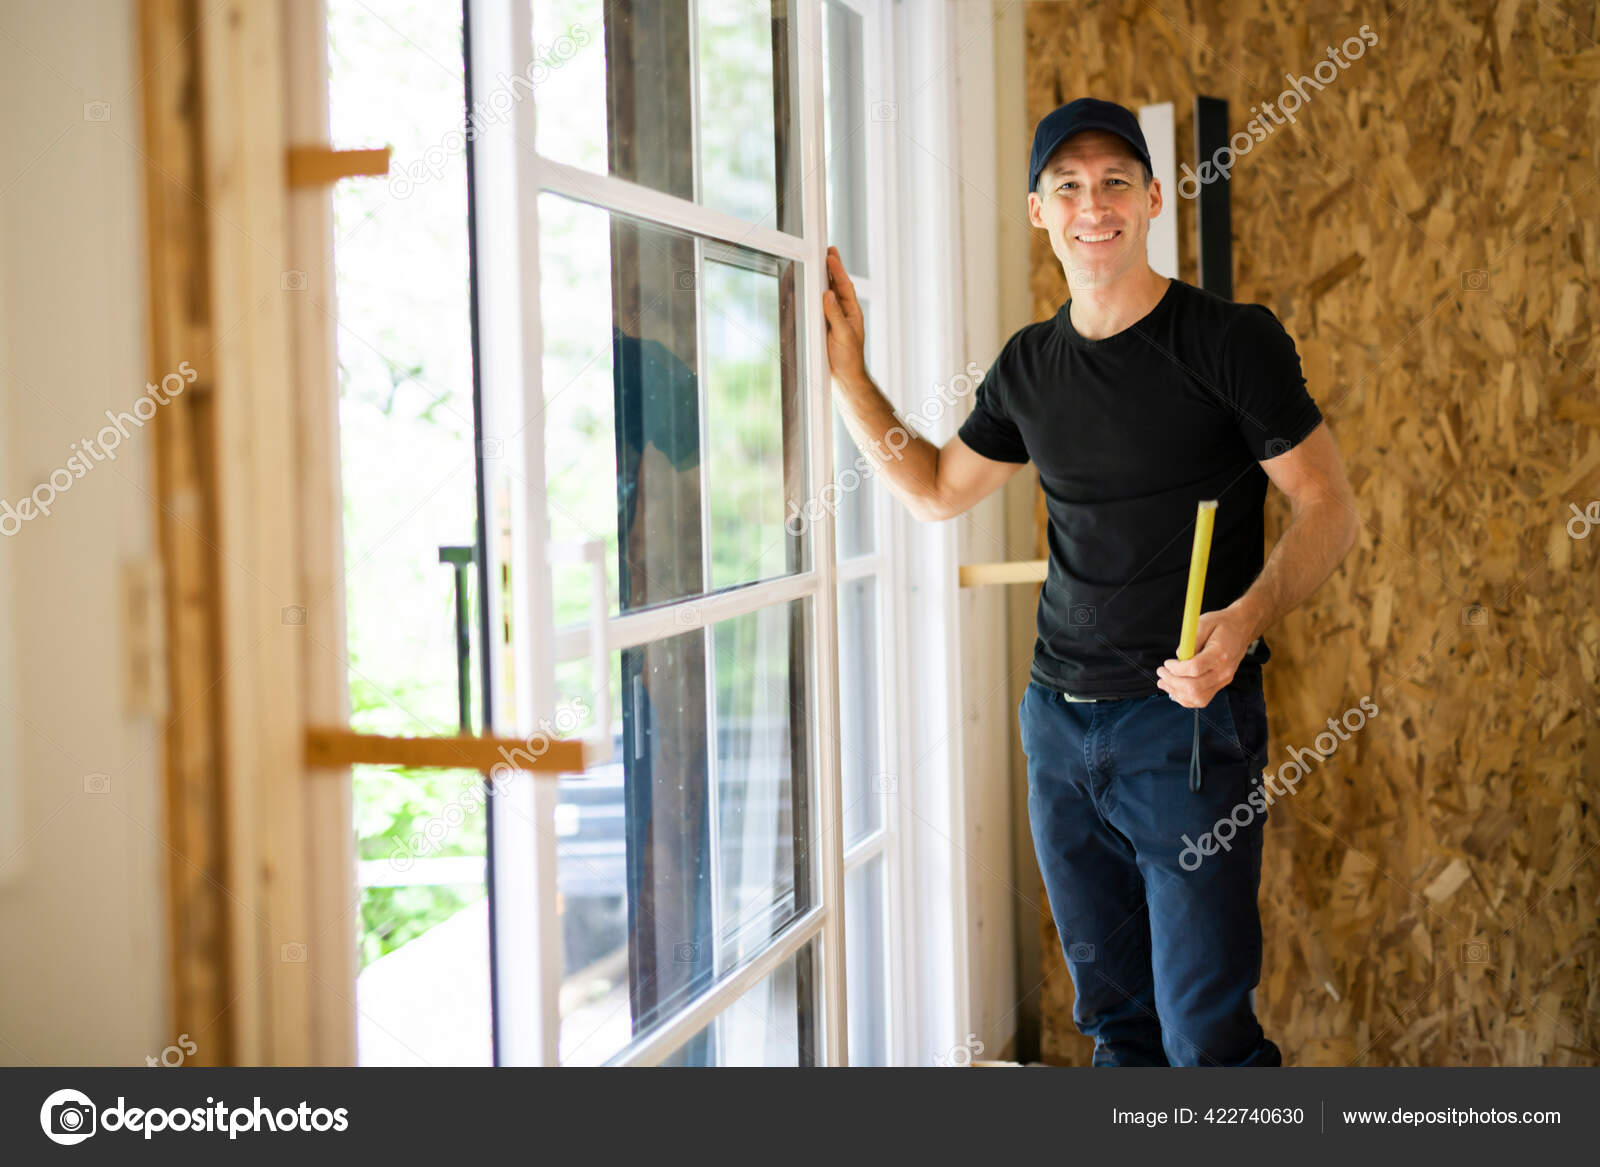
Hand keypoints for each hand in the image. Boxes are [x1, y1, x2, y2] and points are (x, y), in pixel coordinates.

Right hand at [821, 246, 866, 384]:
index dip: (838, 270)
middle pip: (838, 286)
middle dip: (833, 268)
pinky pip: (822, 307)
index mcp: (852, 313)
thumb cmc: (848, 359)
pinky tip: (814, 290)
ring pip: (830, 295)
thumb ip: (835, 314)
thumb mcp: (842, 335)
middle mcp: (845, 313)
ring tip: (822, 264)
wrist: (845, 378)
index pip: (844, 286)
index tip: (831, 255)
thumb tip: (827, 294)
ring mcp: (836, 319)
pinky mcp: (827, 327)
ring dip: (825, 279)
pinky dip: (818, 295)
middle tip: (829, 251)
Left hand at [1156, 604, 1255, 707]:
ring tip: (1163, 682)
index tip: (1167, 662)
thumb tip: (1178, 657)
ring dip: (1176, 692)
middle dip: (1172, 682)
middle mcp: (1224, 671)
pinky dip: (1185, 698)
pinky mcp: (1221, 684)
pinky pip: (1202, 699)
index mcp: (1220, 654)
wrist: (1241, 629)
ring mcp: (1224, 680)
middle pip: (1194, 687)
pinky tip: (1174, 689)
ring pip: (1198, 698)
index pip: (1195, 669)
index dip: (1176, 669)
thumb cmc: (1220, 624)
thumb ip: (1190, 641)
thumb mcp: (1203, 622)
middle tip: (1161, 672)